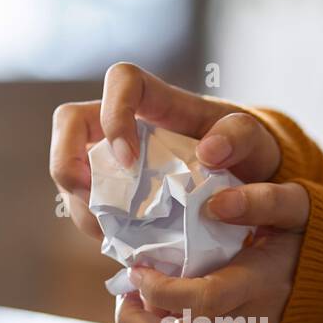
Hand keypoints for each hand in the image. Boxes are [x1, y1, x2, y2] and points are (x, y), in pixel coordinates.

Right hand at [49, 62, 281, 239]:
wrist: (243, 182)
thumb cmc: (243, 150)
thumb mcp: (253, 139)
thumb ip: (240, 135)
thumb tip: (208, 154)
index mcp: (157, 101)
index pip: (122, 80)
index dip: (113, 114)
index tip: (128, 159)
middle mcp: (123, 124)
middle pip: (69, 125)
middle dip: (68, 164)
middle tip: (93, 200)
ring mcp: (110, 157)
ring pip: (71, 172)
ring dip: (81, 206)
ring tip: (110, 233)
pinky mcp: (110, 190)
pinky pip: (85, 204)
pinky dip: (97, 226)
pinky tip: (120, 241)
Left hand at [116, 181, 309, 322]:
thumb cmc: (310, 240)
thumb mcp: (298, 209)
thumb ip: (265, 200)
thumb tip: (215, 203)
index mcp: (259, 286)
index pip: (202, 302)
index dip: (161, 290)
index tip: (138, 268)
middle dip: (137, 321)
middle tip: (128, 287)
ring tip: (141, 291)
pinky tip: (170, 297)